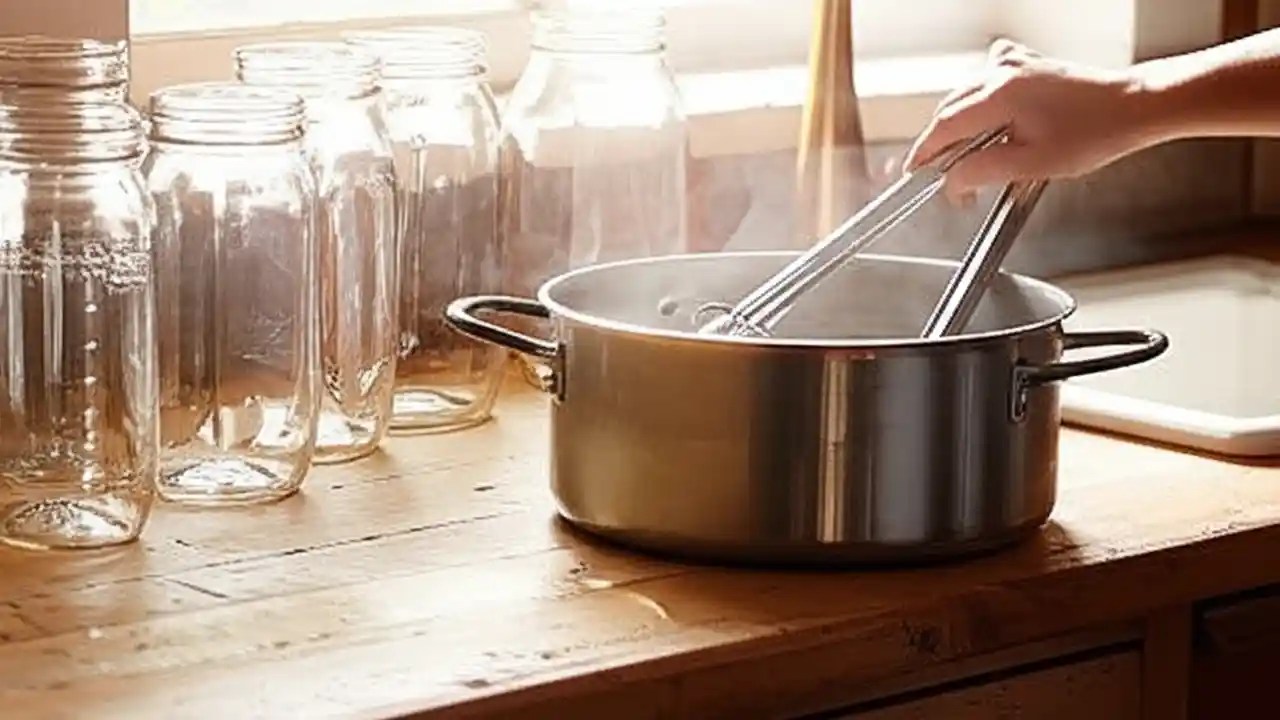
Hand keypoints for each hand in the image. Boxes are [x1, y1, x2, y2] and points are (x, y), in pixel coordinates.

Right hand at [904, 40, 1157, 202]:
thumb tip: (952, 181)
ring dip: (959, 123)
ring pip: (966, 94)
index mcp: (999, 94)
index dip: (924, 153)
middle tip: (946, 177)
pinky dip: (980, 99)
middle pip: (950, 109)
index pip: (943, 126)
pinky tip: (990, 117)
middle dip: (941, 144)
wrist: (1136, 106)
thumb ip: (983, 171)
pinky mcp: (1030, 65)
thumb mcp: (1033, 164)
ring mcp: (1017, 64)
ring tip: (968, 155)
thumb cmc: (1096, 133)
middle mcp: (1003, 72)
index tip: (915, 174)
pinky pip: (988, 78)